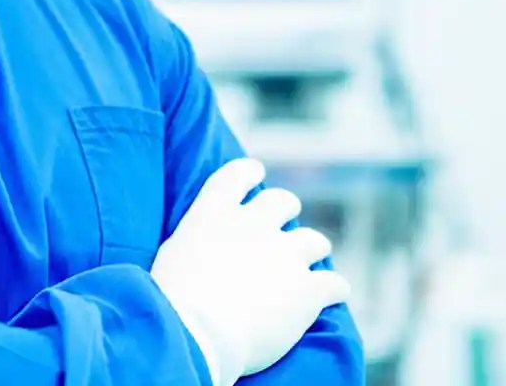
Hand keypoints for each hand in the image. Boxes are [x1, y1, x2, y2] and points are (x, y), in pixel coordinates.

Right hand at [150, 159, 350, 385]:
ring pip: (315, 241)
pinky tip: (330, 298)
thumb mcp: (173, 257)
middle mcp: (254, 225)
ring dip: (311, 252)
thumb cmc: (170, 302)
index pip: (237, 175)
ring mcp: (285, 255)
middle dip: (286, 212)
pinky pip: (335, 283)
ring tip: (307, 270)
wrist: (195, 332)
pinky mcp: (309, 289)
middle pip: (283, 202)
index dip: (249, 173)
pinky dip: (333, 290)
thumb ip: (196, 243)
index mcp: (214, 213)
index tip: (255, 174)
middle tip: (280, 233)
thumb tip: (200, 250)